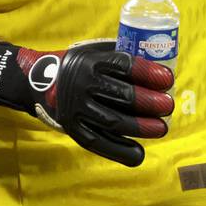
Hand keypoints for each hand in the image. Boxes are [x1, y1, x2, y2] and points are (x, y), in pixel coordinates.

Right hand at [0, 38, 173, 166]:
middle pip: (123, 96)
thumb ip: (118, 56)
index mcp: (91, 62)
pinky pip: (99, 142)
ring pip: (114, 121)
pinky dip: (120, 150)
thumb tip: (156, 65)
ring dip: (141, 127)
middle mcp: (83, 85)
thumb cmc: (76, 65)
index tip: (168, 79)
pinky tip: (139, 154)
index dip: (148, 73)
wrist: (37, 81)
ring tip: (162, 128)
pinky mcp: (73, 128)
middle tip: (168, 106)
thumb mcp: (92, 51)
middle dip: (150, 102)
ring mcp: (77, 109)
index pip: (125, 66)